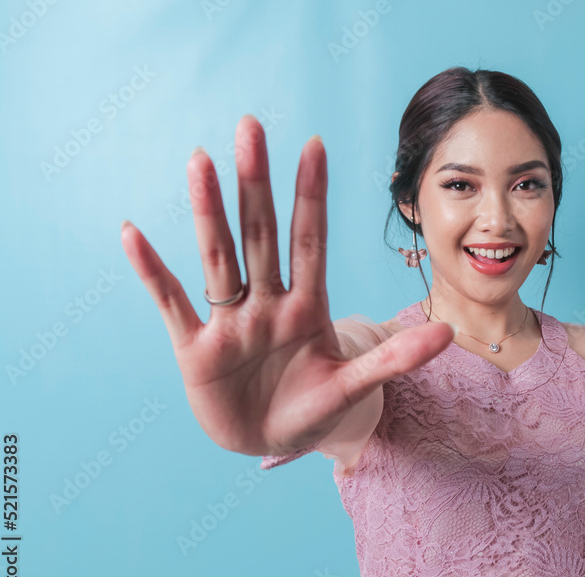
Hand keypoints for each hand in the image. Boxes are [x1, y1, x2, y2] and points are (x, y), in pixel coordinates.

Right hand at [120, 115, 452, 456]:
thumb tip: (451, 333)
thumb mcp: (355, 385)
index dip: (312, 197)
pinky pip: (171, 303)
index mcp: (308, 307)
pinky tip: (133, 234)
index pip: (311, 242)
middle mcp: (267, 303)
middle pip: (261, 235)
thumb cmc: (313, 408)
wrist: (269, 442)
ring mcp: (230, 322)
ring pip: (218, 258)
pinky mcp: (196, 349)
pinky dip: (152, 272)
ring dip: (208, 212)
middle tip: (250, 127)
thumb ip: (396, 359)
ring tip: (200, 161)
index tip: (315, 147)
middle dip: (256, 184)